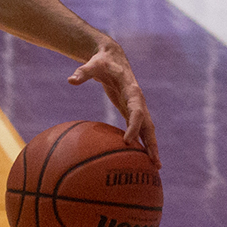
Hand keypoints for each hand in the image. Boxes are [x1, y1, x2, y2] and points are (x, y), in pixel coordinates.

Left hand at [69, 40, 158, 162]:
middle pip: (149, 125)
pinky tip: (140, 159)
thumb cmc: (102, 62)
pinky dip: (142, 144)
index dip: (134, 126)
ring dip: (151, 147)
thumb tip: (71, 80)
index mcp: (132, 90)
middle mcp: (138, 101)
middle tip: (155, 162)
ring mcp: (137, 107)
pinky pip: (139, 130)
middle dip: (152, 143)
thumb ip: (83, 72)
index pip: (137, 111)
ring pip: (147, 130)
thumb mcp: (92, 65)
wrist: (113, 58)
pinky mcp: (131, 111)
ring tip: (155, 168)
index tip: (128, 141)